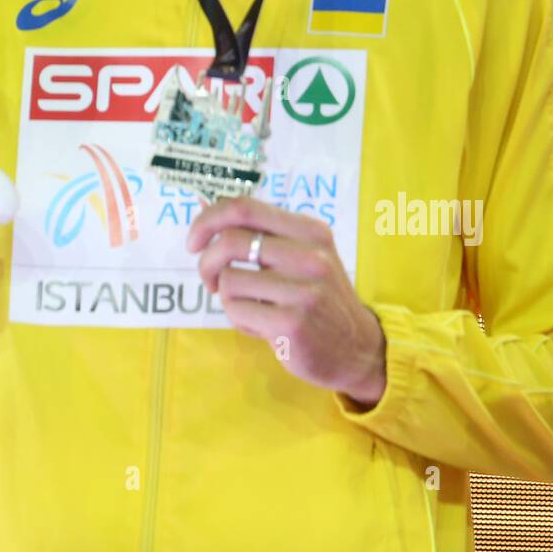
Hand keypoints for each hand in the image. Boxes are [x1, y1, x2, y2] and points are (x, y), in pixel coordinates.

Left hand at [186, 196, 386, 406]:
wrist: (358, 347)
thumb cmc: (318, 297)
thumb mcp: (297, 254)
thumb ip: (256, 231)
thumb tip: (204, 204)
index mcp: (309, 230)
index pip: (244, 207)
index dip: (208, 220)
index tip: (194, 241)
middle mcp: (309, 255)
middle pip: (230, 241)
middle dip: (206, 262)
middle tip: (210, 280)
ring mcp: (303, 290)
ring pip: (228, 280)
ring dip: (226, 297)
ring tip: (248, 306)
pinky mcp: (292, 323)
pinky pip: (237, 311)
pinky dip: (239, 319)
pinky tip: (261, 325)